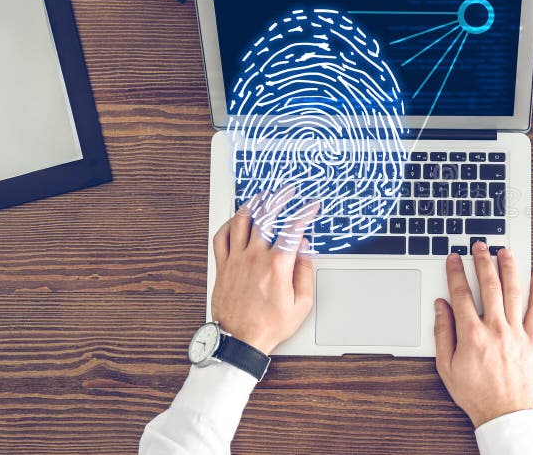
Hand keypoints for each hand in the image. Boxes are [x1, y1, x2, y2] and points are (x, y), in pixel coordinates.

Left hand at [211, 187, 317, 354]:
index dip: (305, 213)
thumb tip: (304, 250)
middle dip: (279, 199)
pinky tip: (237, 220)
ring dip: (253, 205)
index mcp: (277, 266)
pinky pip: (221, 237)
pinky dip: (229, 224)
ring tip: (261, 197)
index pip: (293, 230)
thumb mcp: (301, 304)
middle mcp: (255, 258)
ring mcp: (236, 260)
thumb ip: (304, 273)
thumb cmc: (269, 325)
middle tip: (286, 191)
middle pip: (266, 217)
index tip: (311, 207)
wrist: (240, 340)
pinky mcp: (223, 266)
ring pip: (241, 222)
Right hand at [433, 241, 532, 427]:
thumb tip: (441, 307)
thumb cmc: (474, 392)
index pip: (461, 294)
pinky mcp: (532, 341)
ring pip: (514, 292)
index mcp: (471, 334)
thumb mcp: (446, 366)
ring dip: (509, 268)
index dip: (455, 272)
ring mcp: (516, 333)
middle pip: (489, 286)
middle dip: (482, 262)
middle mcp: (495, 329)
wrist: (503, 413)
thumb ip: (442, 332)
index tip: (453, 258)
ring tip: (505, 251)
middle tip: (480, 246)